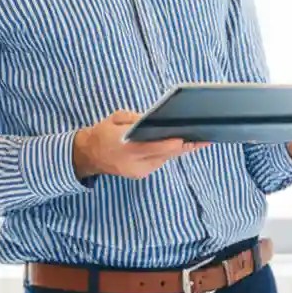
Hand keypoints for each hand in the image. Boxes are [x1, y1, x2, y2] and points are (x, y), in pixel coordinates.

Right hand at [72, 109, 208, 179]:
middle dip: (184, 145)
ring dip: (178, 149)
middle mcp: (134, 163)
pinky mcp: (141, 175)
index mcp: (126, 148)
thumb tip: (155, 118)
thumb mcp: (116, 118)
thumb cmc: (102, 133)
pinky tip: (179, 144)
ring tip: (197, 138)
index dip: (175, 143)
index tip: (189, 137)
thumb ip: (136, 118)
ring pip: (165, 159)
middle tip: (204, 138)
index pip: (157, 148)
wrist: (87, 156)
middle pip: (166, 155)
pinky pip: (160, 162)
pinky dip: (168, 153)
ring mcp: (138, 171)